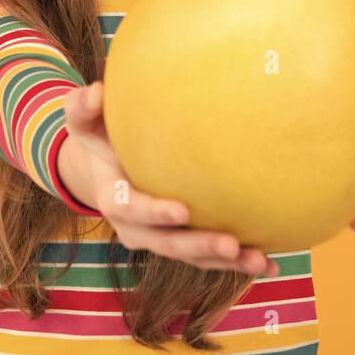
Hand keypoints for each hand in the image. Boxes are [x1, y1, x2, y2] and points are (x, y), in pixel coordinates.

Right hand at [58, 81, 279, 275]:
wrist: (103, 171)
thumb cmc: (100, 138)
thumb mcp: (86, 121)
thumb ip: (84, 107)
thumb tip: (97, 91)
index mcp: (112, 198)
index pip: (131, 208)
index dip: (154, 213)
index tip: (182, 210)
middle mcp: (134, 227)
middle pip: (167, 243)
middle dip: (199, 246)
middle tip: (230, 244)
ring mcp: (158, 239)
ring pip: (191, 256)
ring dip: (225, 262)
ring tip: (259, 260)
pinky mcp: (180, 244)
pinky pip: (207, 258)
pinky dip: (237, 263)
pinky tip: (270, 262)